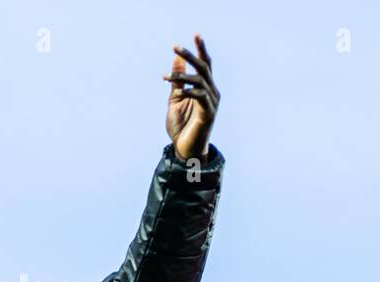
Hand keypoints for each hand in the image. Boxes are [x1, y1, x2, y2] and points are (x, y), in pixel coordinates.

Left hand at [164, 34, 219, 161]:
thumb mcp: (175, 98)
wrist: (185, 149)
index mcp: (205, 89)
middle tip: (175, 47)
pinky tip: (179, 92)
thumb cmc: (182, 126)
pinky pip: (200, 96)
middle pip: (204, 68)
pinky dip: (188, 91)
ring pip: (200, 80)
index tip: (196, 34)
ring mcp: (212, 103)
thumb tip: (176, 60)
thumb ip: (177, 81)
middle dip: (191, 56)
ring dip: (183, 76)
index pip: (205, 65)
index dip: (201, 49)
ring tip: (166, 77)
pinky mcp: (209, 114)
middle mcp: (212, 94)